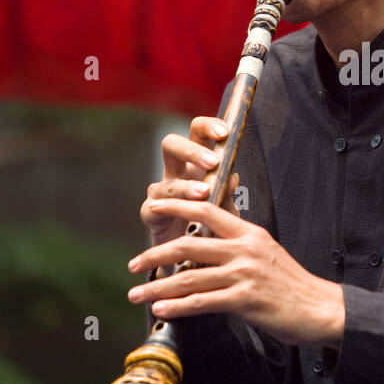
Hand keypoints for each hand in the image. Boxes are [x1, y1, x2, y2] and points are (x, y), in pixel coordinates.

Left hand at [127, 198, 345, 348]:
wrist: (320, 308)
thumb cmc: (292, 283)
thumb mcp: (267, 250)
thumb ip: (240, 237)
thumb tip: (217, 225)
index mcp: (248, 232)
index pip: (206, 210)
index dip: (176, 205)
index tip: (152, 205)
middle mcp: (244, 249)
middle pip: (189, 244)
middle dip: (155, 255)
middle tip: (133, 265)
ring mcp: (245, 274)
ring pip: (190, 277)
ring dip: (158, 287)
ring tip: (137, 295)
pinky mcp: (245, 299)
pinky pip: (202, 302)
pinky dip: (178, 306)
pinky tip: (161, 310)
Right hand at [142, 115, 238, 246]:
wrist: (193, 257)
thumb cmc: (213, 224)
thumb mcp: (226, 208)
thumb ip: (228, 194)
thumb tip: (233, 177)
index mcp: (197, 162)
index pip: (198, 133)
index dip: (208, 127)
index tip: (225, 132)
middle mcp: (175, 171)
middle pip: (171, 144)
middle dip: (191, 150)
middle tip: (212, 163)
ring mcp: (160, 190)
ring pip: (166, 180)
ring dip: (186, 186)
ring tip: (204, 193)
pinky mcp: (151, 212)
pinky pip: (156, 207)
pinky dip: (171, 210)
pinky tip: (183, 216)